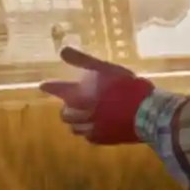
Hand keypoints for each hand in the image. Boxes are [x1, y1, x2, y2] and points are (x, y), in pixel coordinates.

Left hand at [39, 46, 154, 144]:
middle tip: (71, 103)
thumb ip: (83, 61)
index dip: (50, 87)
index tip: (42, 85)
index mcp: (80, 96)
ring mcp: (92, 129)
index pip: (58, 90)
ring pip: (75, 128)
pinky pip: (89, 137)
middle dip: (66, 108)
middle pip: (65, 114)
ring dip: (76, 121)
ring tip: (84, 115)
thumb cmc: (125, 87)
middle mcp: (81, 114)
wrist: (147, 112)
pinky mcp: (103, 139)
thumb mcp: (105, 68)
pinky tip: (97, 125)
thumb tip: (62, 50)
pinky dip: (89, 131)